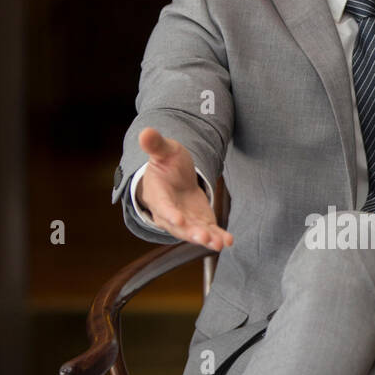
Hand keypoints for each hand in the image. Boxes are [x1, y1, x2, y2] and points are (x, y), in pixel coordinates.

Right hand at [136, 128, 232, 250]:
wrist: (175, 178)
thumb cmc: (167, 163)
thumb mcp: (163, 151)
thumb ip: (155, 145)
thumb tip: (145, 131)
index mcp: (158, 195)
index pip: (163, 206)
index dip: (170, 213)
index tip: (179, 220)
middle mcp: (169, 214)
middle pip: (179, 227)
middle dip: (191, 232)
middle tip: (203, 237)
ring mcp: (186, 221)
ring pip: (194, 233)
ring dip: (206, 239)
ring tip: (219, 243)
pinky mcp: (200, 223)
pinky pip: (209, 232)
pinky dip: (218, 237)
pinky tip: (229, 241)